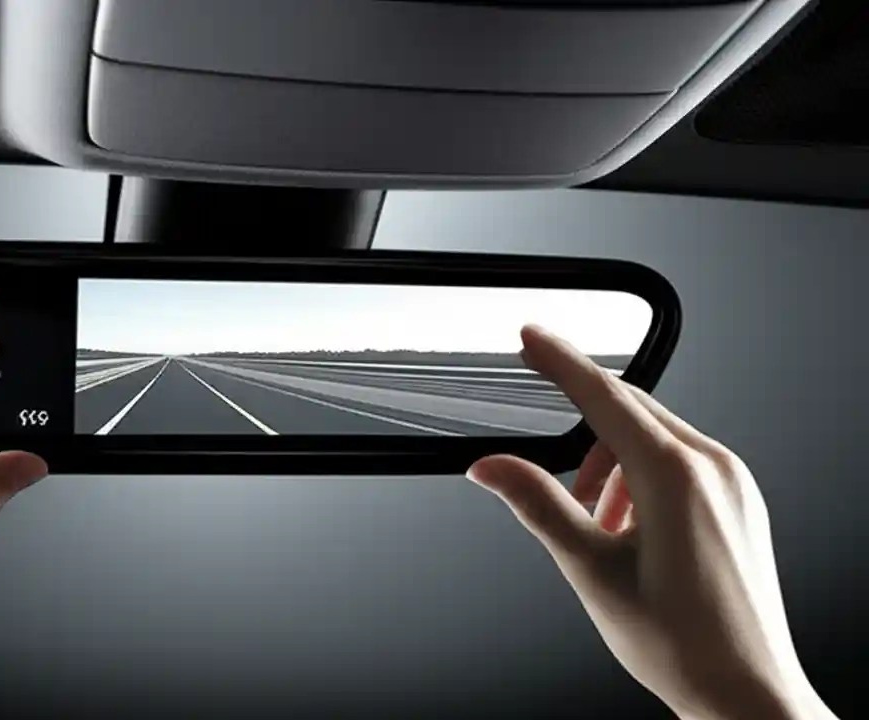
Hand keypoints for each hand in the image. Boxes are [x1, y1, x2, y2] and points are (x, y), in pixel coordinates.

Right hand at [466, 326, 835, 719]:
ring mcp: (733, 484)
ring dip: (610, 468)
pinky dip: (641, 481)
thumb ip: (536, 505)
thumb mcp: (590, 570)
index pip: (604, 396)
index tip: (531, 338)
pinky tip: (628, 530)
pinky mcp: (740, 502)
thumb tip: (491, 468)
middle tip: (550, 469)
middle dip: (583, 437)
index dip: (560, 362)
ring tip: (595, 528)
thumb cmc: (682, 643)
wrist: (747, 694)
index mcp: (676, 476)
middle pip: (630, 413)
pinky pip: (681, 464)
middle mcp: (713, 468)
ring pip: (654, 439)